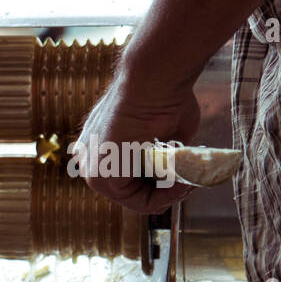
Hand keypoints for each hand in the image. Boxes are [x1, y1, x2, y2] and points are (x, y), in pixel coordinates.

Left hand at [71, 72, 201, 213]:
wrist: (152, 80)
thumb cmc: (163, 96)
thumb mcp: (165, 131)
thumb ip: (164, 152)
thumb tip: (176, 164)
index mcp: (97, 146)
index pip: (128, 180)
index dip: (160, 185)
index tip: (185, 178)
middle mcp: (89, 160)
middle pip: (131, 192)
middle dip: (165, 192)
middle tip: (191, 183)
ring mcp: (92, 169)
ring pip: (135, 200)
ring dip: (168, 195)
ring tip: (189, 182)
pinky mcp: (101, 176)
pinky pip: (137, 201)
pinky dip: (164, 196)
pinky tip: (181, 183)